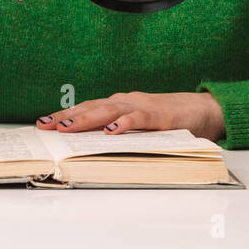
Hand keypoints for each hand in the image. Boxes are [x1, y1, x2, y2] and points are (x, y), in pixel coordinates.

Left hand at [35, 91, 226, 142]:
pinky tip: (111, 130)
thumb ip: (121, 132)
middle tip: (45, 125)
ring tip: (67, 128)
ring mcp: (142, 106)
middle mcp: (127, 102)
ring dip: (86, 119)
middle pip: (92, 108)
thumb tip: (93, 146)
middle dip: (67, 117)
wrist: (205, 109)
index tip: (43, 123)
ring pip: (109, 111)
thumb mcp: (141, 127)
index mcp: (121, 105)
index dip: (65, 115)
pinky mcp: (160, 116)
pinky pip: (138, 118)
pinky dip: (123, 123)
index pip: (88, 109)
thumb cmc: (171, 120)